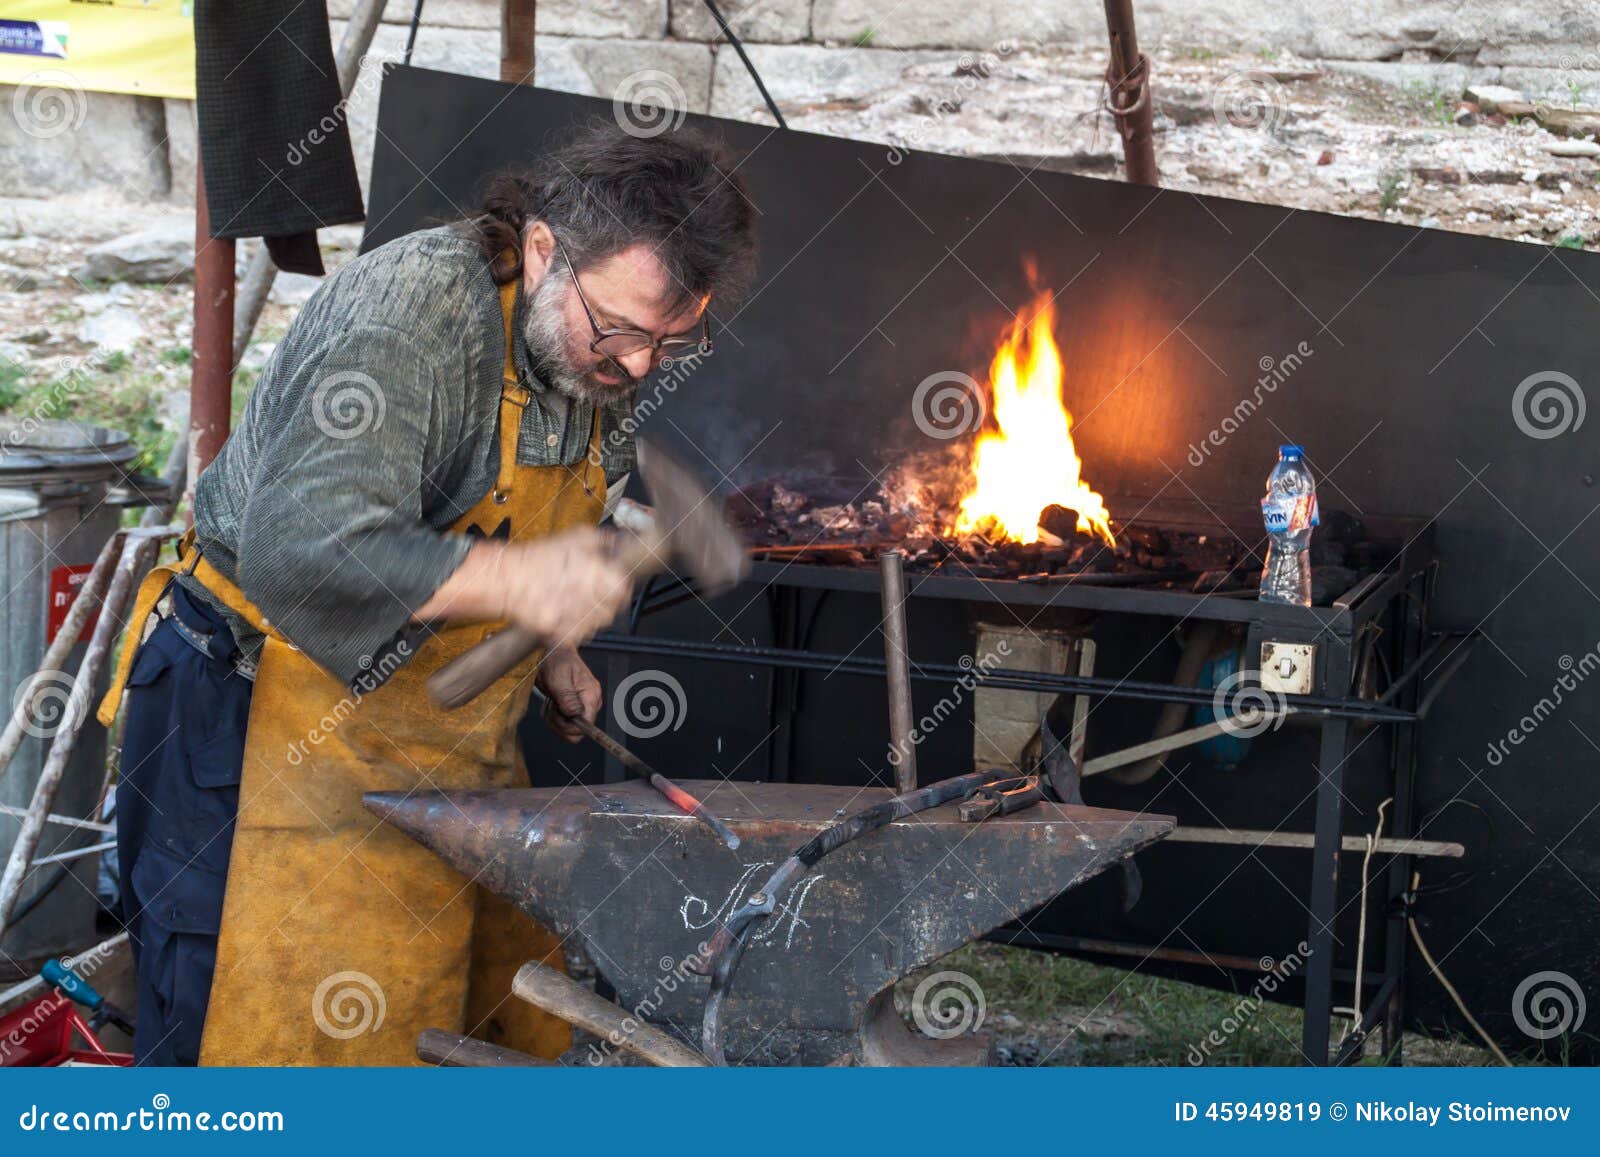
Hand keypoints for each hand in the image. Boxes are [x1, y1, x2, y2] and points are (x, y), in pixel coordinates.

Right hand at [414, 528, 635, 644]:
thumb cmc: (538, 558)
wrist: (506, 578)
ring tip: (575, 601)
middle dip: (605, 601)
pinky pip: (577, 633)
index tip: (614, 584)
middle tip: (592, 592)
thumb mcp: (577, 536)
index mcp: (596, 574)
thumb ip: (604, 542)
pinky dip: (574, 625)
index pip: (623, 590)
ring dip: (590, 615)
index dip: (619, 587)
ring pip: (596, 625)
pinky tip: (564, 610)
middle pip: (612, 610)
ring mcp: (573, 617)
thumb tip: (621, 545)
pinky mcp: (559, 631)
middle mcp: (587, 598)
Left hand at [536, 646, 600, 741]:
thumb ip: (567, 697)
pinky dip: (553, 717)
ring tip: (551, 701)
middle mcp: (591, 703)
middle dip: (559, 723)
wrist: (553, 652)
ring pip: (568, 730)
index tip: (557, 714)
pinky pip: (563, 724)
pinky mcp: (575, 708)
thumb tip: (574, 715)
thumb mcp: (558, 678)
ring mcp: (584, 706)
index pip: (586, 726)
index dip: (569, 726)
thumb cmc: (556, 660)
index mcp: (591, 695)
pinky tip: (552, 702)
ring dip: (554, 719)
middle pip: (576, 732)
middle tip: (551, 705)